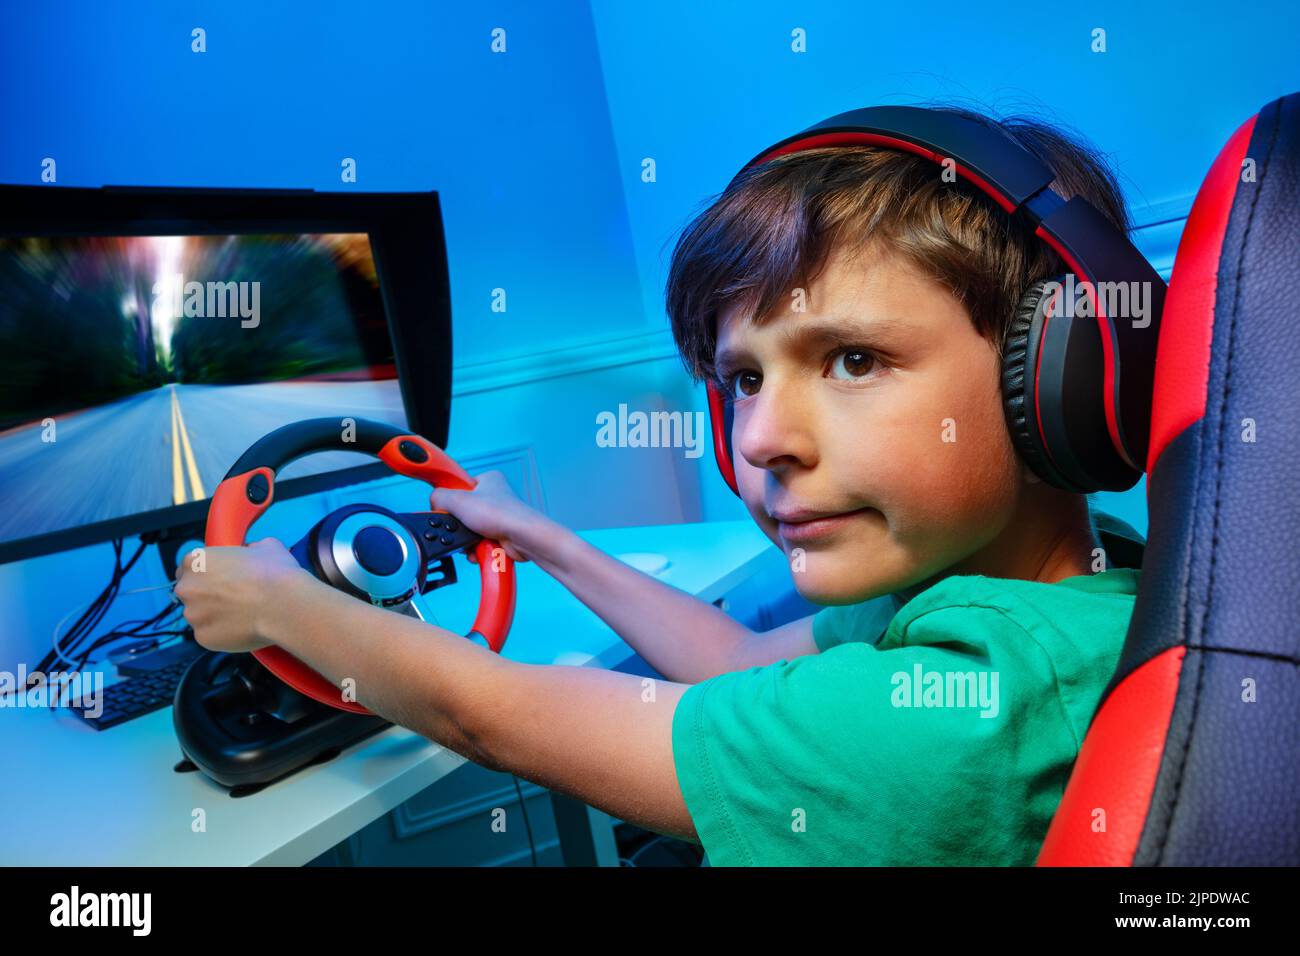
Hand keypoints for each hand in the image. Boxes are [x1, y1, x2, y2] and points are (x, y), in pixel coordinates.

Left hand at [173, 538, 313, 652]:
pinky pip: (210, 634)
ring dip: (214, 615)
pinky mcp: (202, 638)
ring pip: (200, 615)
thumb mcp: (266, 546)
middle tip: (233, 597)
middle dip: (207, 595)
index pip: (189, 567)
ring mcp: (193, 615)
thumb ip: (249, 549)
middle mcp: (186, 588)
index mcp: (196, 561)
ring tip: (242, 615)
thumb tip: (252, 552)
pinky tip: (243, 627)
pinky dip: (223, 632)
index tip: (221, 578)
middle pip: (190, 591)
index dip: (207, 572)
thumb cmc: (274, 573)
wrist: (284, 606)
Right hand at [429, 469, 552, 563]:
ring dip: (466, 539)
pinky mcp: (498, 535)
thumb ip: (438, 497)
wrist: (523, 539)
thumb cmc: (504, 514)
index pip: (458, 485)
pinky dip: (475, 548)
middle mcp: (493, 497)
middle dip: (458, 524)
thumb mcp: (459, 499)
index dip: (450, 497)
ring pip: (468, 529)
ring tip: (472, 538)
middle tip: (459, 525)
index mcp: (487, 480)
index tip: (443, 504)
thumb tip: (433, 502)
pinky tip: (478, 548)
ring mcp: (496, 517)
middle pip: (461, 511)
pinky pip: (477, 542)